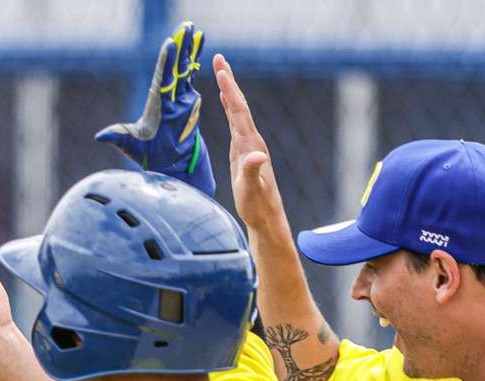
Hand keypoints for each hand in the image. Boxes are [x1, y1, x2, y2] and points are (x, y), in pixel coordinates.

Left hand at [96, 20, 213, 195]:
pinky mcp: (190, 104)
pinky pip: (193, 80)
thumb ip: (118, 136)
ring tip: (195, 32)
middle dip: (180, 48)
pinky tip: (201, 50)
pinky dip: (197, 65)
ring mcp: (179, 99)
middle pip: (175, 68)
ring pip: (185, 70)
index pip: (162, 76)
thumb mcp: (130, 144)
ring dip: (190, 51)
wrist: (168, 165)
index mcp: (156, 102)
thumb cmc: (148, 155)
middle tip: (186, 27)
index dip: (167, 61)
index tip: (171, 43)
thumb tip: (99, 136)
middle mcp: (167, 97)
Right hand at [213, 54, 289, 236]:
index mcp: (250, 145)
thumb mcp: (251, 190)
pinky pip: (236, 123)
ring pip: (238, 112)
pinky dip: (231, 109)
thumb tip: (257, 157)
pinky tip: (227, 102)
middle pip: (239, 105)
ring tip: (222, 73)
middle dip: (229, 82)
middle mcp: (251, 141)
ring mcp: (248, 145)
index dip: (229, 90)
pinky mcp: (244, 152)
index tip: (221, 71)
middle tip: (219, 59)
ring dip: (229, 92)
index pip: (238, 112)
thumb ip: (253, 172)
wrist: (265, 217)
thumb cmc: (256, 206)